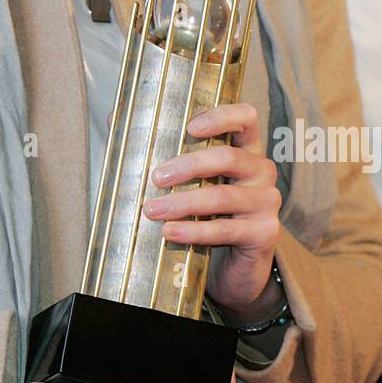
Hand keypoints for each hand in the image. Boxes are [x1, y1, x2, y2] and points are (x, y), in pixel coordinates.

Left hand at [143, 102, 281, 319]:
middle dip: (188, 165)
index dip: (222, 116)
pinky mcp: (265, 233)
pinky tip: (169, 232)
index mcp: (245, 148)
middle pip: (228, 157)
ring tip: (151, 210)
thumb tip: (114, 118)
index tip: (190, 127)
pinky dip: (193, 231)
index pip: (246, 117)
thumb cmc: (206, 211)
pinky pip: (225, 229)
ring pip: (223, 196)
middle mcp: (261, 170)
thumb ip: (158, 148)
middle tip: (156, 177)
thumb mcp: (188, 179)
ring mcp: (267, 202)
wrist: (233, 266)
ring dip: (183, 202)